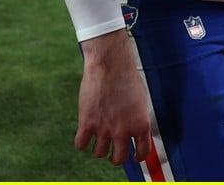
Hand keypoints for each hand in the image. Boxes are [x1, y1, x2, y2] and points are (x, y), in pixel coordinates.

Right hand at [78, 31, 151, 165]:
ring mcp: (104, 129)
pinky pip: (81, 144)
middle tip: (113, 152)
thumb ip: (138, 119)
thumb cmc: (127, 77)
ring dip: (99, 149)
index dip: (138, 156)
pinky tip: (84, 135)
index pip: (143, 153)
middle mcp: (123, 131)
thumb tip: (136, 132)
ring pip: (99, 154)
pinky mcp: (87, 124)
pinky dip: (82, 143)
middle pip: (118, 159)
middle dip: (116, 157)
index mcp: (141, 125)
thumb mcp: (142, 101)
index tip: (135, 156)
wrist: (110, 65)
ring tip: (99, 141)